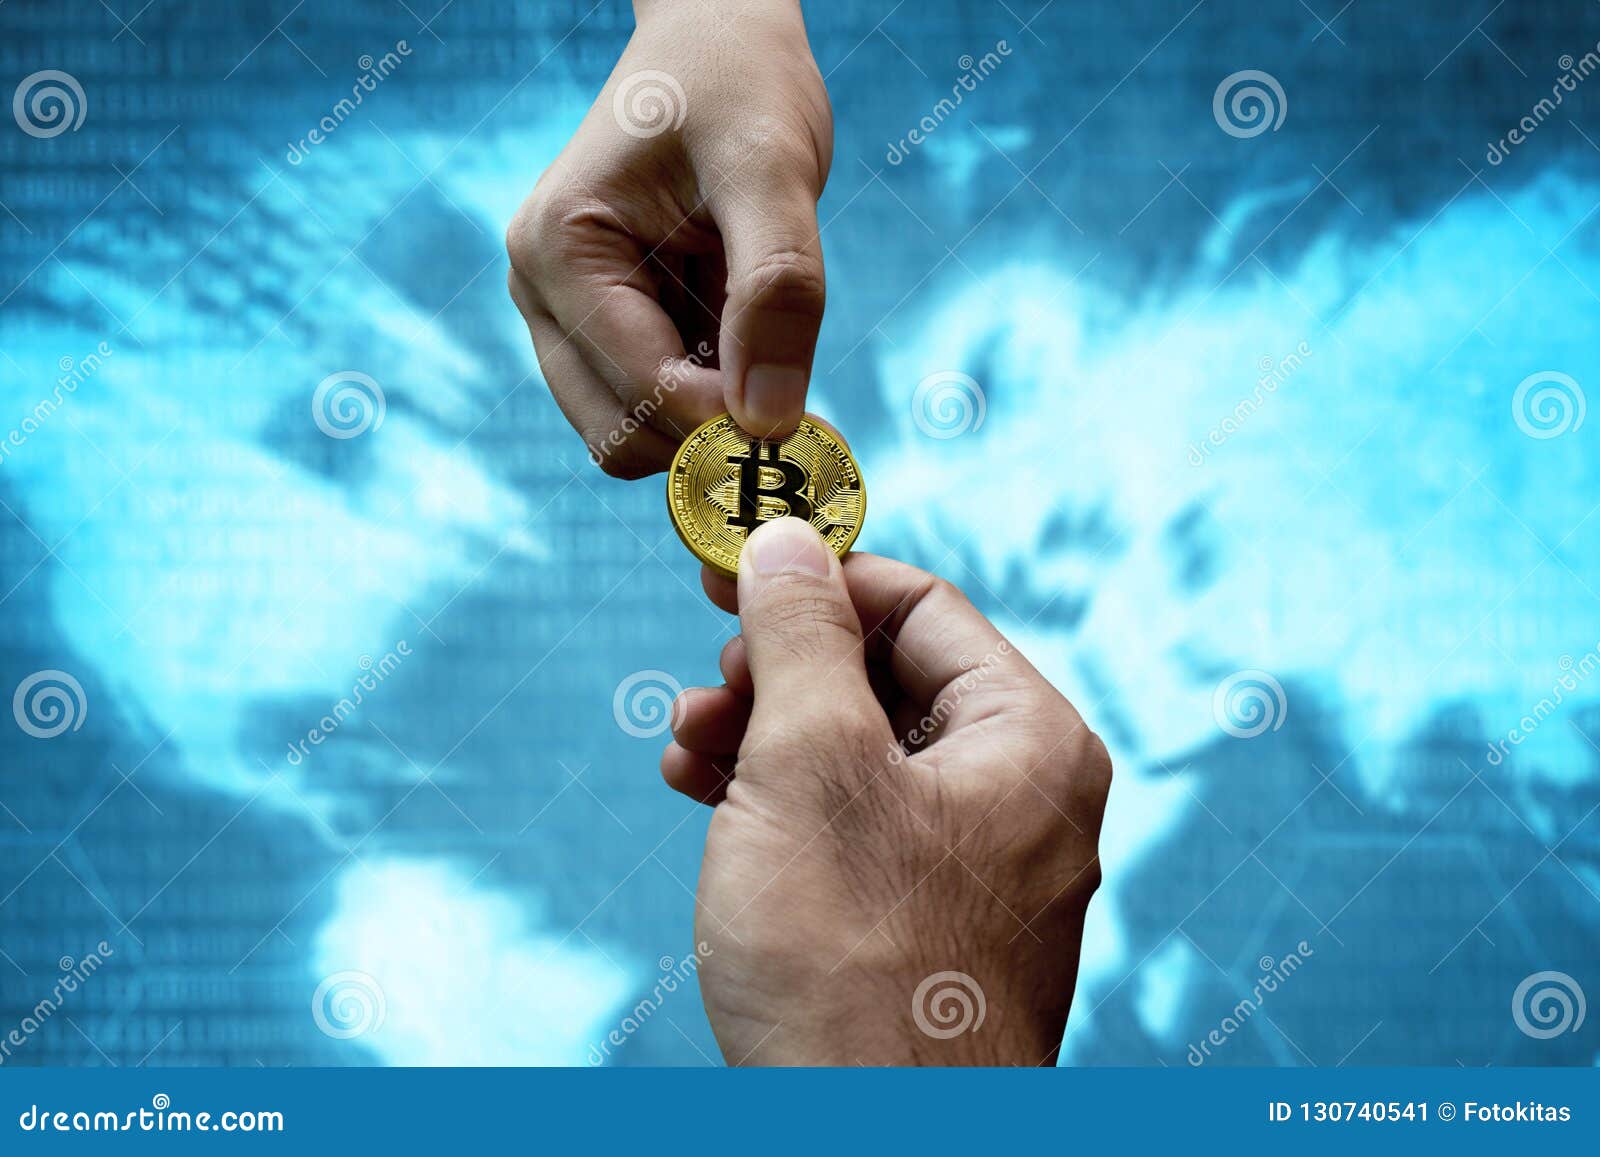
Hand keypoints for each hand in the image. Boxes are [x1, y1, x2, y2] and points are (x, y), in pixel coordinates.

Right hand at [506, 0, 831, 476]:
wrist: (719, 35)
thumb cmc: (740, 83)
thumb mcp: (773, 169)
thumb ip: (777, 290)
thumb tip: (770, 423)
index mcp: (558, 250)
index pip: (642, 389)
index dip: (727, 421)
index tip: (806, 427)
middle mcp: (539, 290)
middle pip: (620, 435)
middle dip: (708, 436)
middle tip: (798, 407)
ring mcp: (563, 311)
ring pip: (633, 432)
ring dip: (707, 417)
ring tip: (769, 349)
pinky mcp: (600, 323)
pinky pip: (652, 402)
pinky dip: (707, 397)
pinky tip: (749, 343)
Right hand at [664, 519, 1111, 1064]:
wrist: (869, 1149)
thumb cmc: (854, 963)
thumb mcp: (810, 765)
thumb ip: (799, 635)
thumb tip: (788, 537)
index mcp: (1031, 740)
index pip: (923, 607)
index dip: (819, 581)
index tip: (727, 574)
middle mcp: (1023, 798)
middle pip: (890, 679)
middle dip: (780, 670)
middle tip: (708, 684)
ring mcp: (979, 868)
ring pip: (862, 756)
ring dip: (766, 734)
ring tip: (688, 748)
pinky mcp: (929, 925)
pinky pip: (857, 827)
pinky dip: (782, 803)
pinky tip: (710, 799)